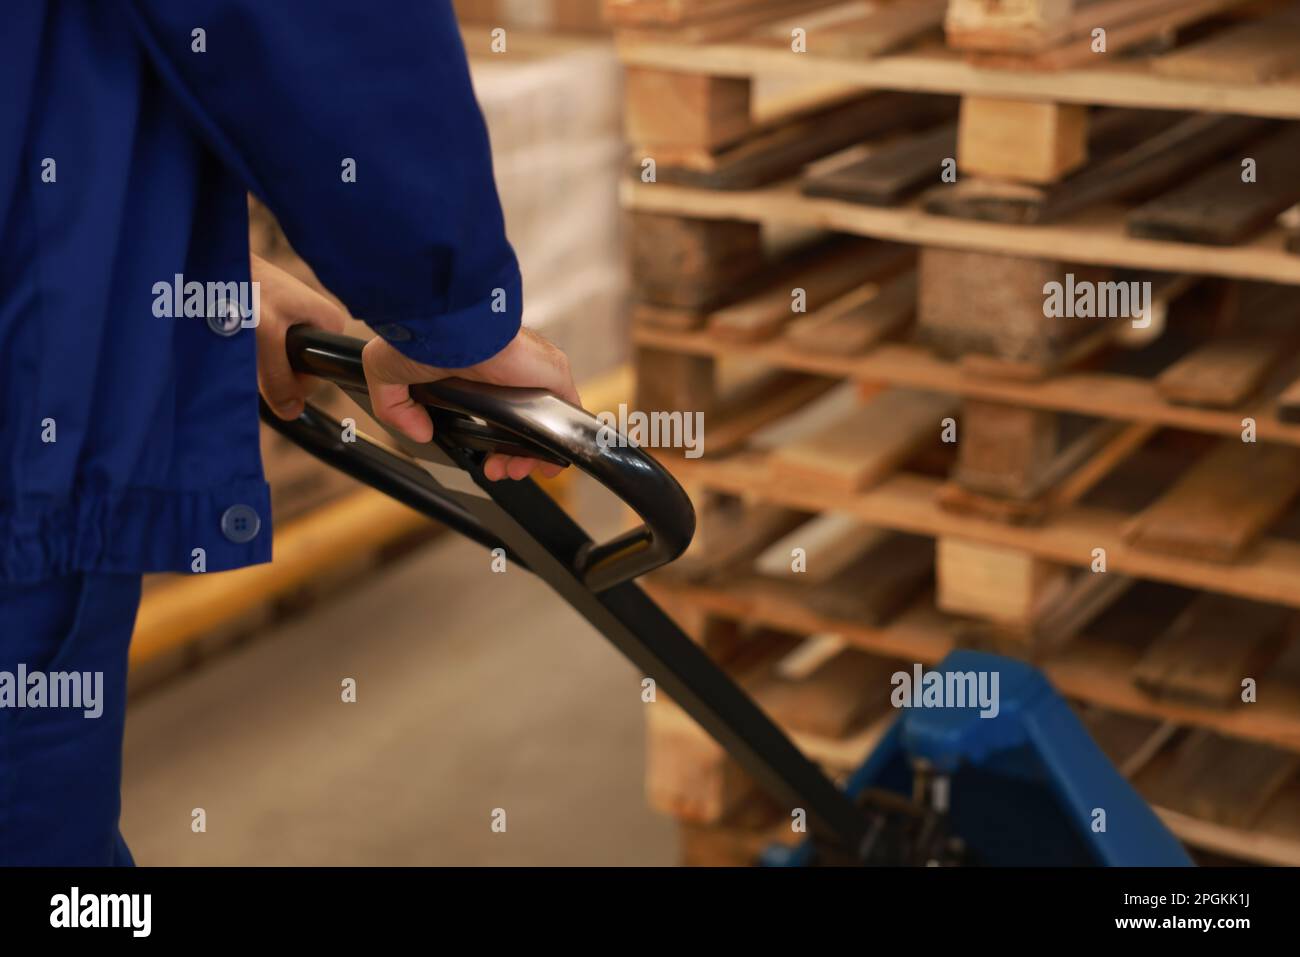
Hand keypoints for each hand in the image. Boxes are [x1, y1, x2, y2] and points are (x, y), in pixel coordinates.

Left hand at [251, 254, 347, 418]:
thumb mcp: (263, 335)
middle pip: (303, 369)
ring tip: (243, 335)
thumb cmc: (241, 283)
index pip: (322, 374)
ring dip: (260, 358)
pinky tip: (239, 333)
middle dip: (275, 368)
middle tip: (251, 346)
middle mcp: (319, 321)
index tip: (270, 364)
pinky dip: (254, 348)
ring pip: (284, 360)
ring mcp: (299, 320)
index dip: (295, 380)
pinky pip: (271, 347)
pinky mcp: (278, 317)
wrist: (213, 256)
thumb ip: (279, 377)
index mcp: (330, 322)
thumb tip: (291, 412)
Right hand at [362, 327, 579, 481]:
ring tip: (512, 470)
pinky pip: (566, 414)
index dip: (489, 445)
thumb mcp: (387, 374)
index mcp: (475, 373)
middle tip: (497, 470)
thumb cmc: (421, 337)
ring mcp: (532, 374)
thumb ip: (395, 407)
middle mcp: (507, 374)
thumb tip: (418, 433)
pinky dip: (560, 441)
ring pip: (543, 425)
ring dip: (530, 456)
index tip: (482, 461)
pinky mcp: (552, 374)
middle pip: (521, 426)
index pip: (492, 416)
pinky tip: (545, 462)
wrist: (447, 324)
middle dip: (510, 457)